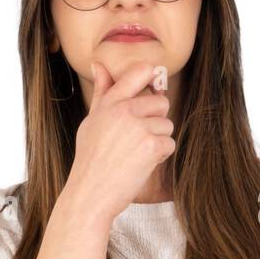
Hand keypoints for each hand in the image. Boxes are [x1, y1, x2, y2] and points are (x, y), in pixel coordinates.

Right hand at [64, 59, 174, 224]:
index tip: (149, 91)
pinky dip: (160, 156)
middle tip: (137, 138)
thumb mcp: (91, 121)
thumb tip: (99, 65)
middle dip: (156, 120)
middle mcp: (125, 110)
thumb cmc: (90, 158)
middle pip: (161, 102)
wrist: (90, 193)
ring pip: (167, 125)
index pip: (140, 71)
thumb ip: (102, 93)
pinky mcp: (151, 146)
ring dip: (157, 140)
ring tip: (135, 154)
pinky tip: (141, 164)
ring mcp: (139, 127)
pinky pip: (169, 143)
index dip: (150, 78)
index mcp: (111, 102)